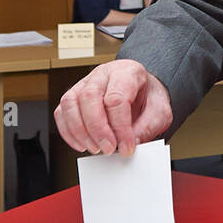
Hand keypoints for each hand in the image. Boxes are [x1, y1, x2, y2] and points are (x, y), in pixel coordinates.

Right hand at [53, 59, 171, 156]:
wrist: (144, 91)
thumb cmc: (149, 98)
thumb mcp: (160, 112)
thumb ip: (148, 127)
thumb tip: (131, 142)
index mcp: (128, 72)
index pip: (116, 98)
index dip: (120, 127)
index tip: (126, 146)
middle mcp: (103, 74)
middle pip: (89, 97)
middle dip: (97, 129)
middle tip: (108, 149)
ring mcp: (85, 83)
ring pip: (70, 102)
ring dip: (80, 131)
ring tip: (95, 148)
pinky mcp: (74, 96)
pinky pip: (61, 112)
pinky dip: (68, 131)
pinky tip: (81, 144)